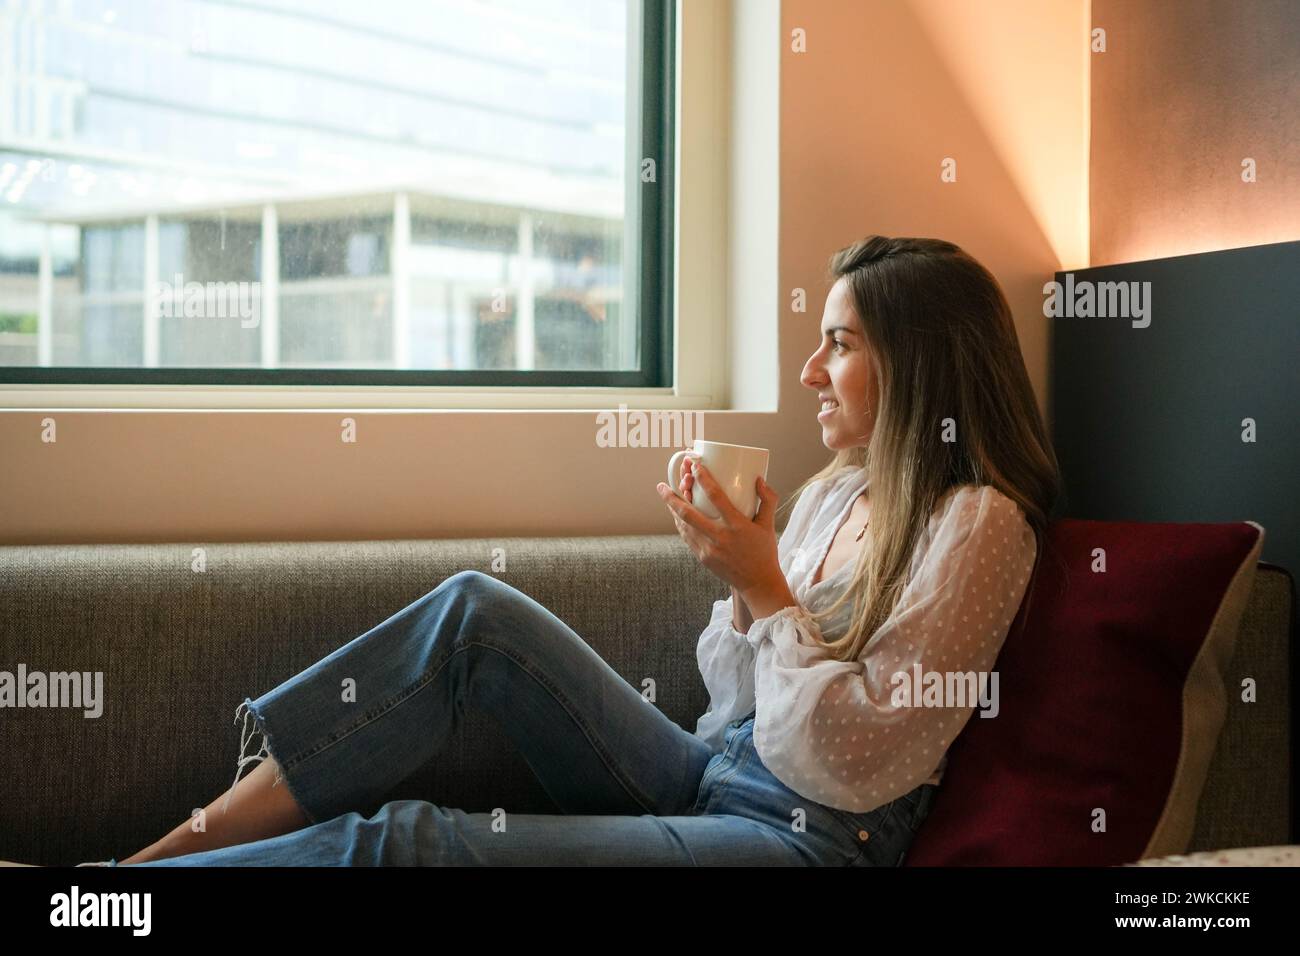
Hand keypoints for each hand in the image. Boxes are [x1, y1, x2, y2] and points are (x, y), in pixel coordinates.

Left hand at [655, 460, 783, 596]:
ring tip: (666, 496)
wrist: (757, 583)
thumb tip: (759, 480)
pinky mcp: (702, 557)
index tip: (695, 466)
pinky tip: (676, 515)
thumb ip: (767, 501)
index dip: (703, 479)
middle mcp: (720, 537)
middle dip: (672, 497)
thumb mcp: (769, 525)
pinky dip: (680, 524)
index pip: (716, 496)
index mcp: (737, 526)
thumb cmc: (764, 552)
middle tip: (662, 485)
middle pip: (688, 513)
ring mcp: (708, 549)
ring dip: (673, 510)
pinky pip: (687, 537)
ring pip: (683, 526)